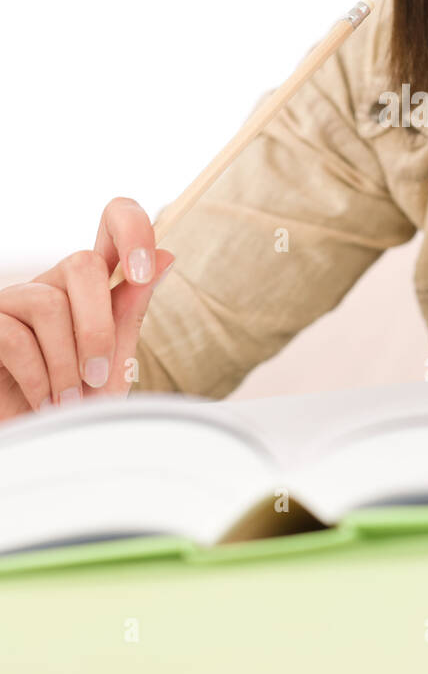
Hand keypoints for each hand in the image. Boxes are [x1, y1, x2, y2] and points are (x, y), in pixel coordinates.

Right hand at [0, 197, 173, 419]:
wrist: (39, 449)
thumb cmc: (77, 409)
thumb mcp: (113, 362)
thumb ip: (131, 312)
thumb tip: (167, 255)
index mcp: (94, 287)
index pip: (113, 224)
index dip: (131, 228)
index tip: (144, 270)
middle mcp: (54, 285)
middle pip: (82, 264)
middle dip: (98, 326)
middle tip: (100, 376)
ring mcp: (17, 302)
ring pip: (49, 303)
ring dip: (66, 362)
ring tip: (70, 400)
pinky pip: (14, 334)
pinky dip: (38, 375)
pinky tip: (44, 401)